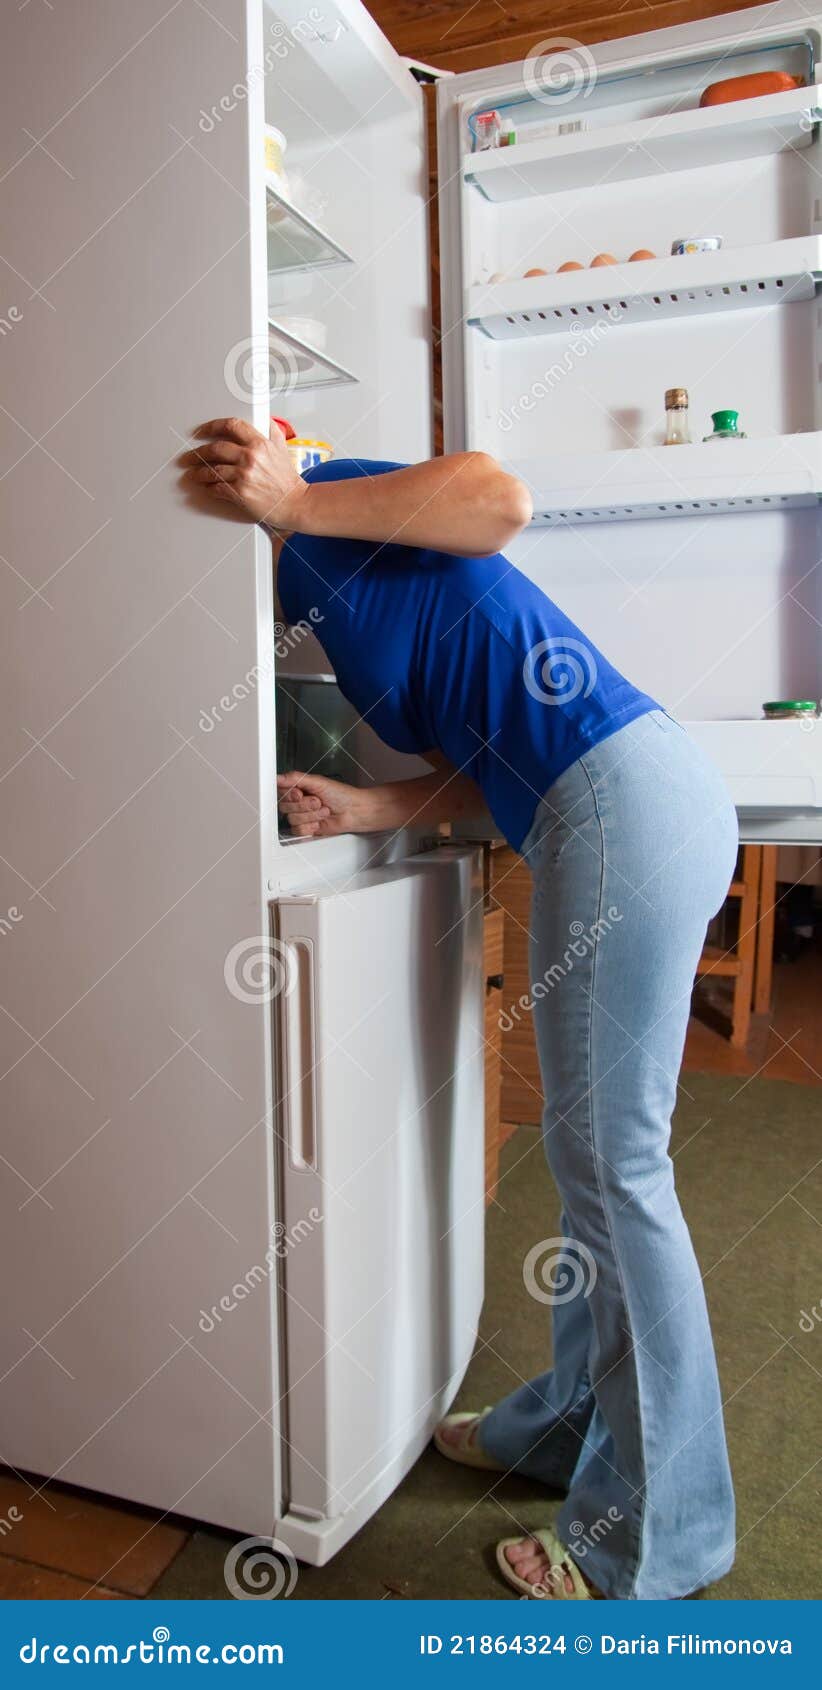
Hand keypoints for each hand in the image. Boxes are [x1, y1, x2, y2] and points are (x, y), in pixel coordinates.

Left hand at [181, 418, 309, 529]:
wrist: (295, 503)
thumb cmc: (287, 480)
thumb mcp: (282, 448)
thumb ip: (271, 431)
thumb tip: (263, 418)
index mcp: (260, 443)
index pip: (231, 426)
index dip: (212, 426)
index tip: (201, 431)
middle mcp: (250, 457)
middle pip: (215, 448)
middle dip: (198, 453)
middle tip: (190, 456)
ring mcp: (244, 475)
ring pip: (212, 470)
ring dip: (199, 473)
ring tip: (194, 474)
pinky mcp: (240, 493)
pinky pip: (217, 488)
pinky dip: (209, 488)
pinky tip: (206, 487)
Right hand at [277, 772, 385, 838]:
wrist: (354, 812)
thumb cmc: (341, 795)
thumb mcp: (318, 782)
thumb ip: (295, 778)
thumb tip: (278, 777)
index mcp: (299, 788)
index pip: (281, 791)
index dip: (289, 794)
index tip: (300, 794)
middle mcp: (298, 802)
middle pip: (285, 806)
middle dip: (304, 805)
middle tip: (318, 801)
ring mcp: (302, 816)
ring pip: (292, 819)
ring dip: (311, 815)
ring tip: (323, 810)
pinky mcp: (306, 829)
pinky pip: (298, 830)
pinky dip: (311, 826)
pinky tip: (320, 822)